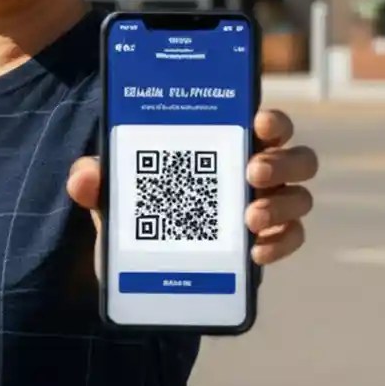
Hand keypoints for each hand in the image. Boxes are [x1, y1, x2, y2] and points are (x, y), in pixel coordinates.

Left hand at [67, 108, 316, 279]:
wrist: (138, 268)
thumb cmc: (135, 210)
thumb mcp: (111, 193)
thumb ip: (96, 179)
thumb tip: (84, 176)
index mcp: (225, 144)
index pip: (262, 121)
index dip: (271, 117)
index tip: (257, 119)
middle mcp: (253, 171)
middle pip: (296, 156)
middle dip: (282, 161)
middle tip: (250, 171)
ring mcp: (265, 207)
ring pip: (300, 197)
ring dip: (282, 205)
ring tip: (248, 219)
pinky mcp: (265, 243)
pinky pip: (290, 238)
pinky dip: (280, 244)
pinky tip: (254, 252)